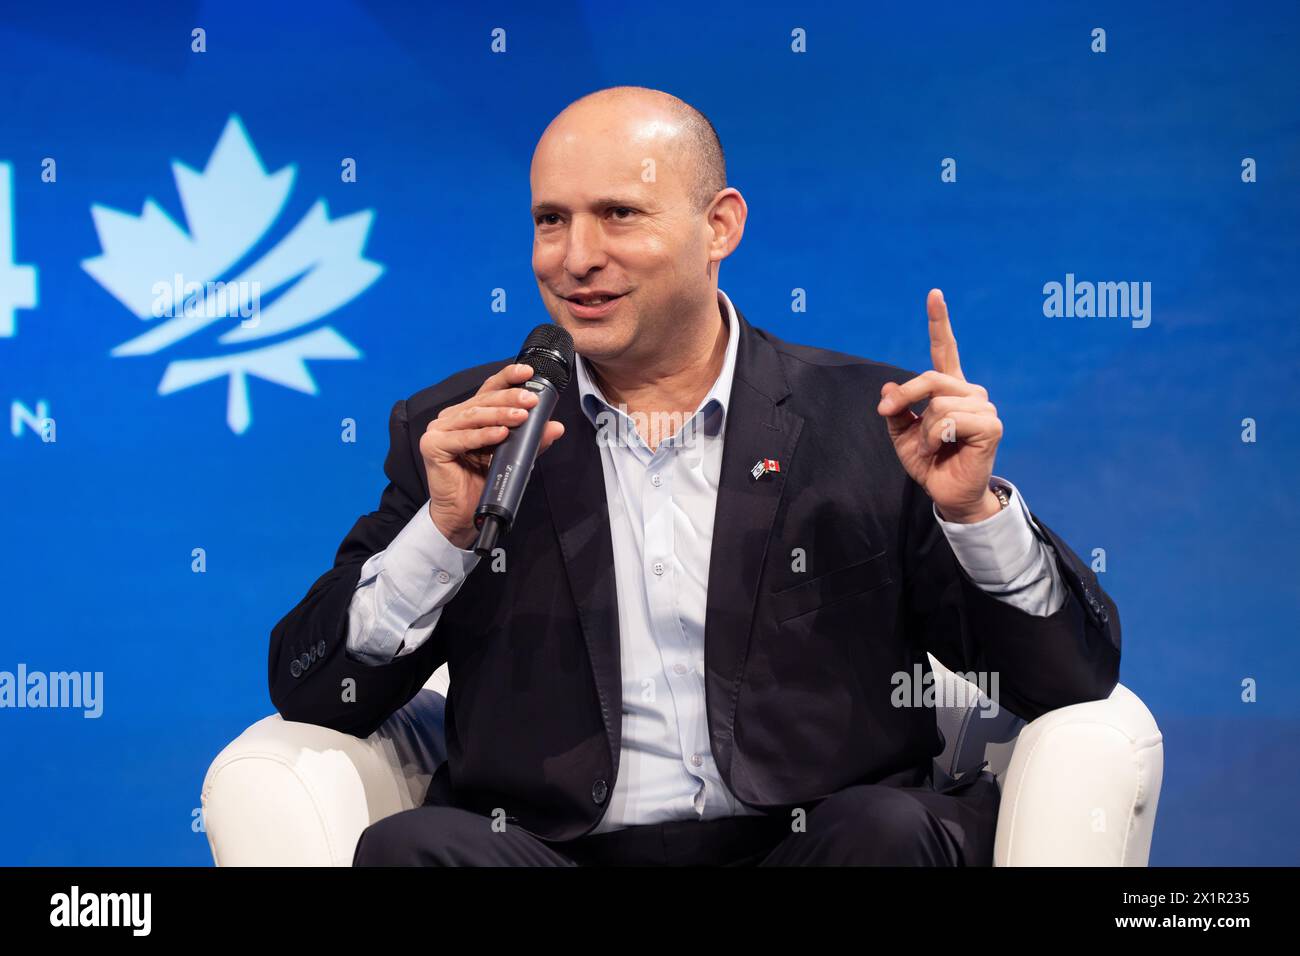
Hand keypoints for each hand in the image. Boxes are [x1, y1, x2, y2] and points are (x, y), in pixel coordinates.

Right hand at [419, 362, 565, 548]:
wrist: (465, 513)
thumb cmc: (484, 481)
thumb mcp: (513, 455)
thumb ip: (530, 440)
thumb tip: (555, 426)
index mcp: (468, 413)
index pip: (489, 389)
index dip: (507, 377)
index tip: (528, 372)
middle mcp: (452, 417)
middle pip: (483, 400)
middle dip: (510, 398)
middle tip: (532, 400)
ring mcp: (439, 430)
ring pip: (474, 416)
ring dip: (500, 414)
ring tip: (522, 416)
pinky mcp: (432, 446)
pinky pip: (462, 438)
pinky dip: (483, 435)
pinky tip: (501, 434)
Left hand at [876, 289, 1002, 522]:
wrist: (947, 494)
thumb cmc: (930, 462)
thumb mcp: (901, 434)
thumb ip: (896, 409)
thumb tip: (888, 387)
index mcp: (950, 389)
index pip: (945, 350)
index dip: (939, 322)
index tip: (934, 294)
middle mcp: (971, 392)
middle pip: (930, 378)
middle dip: (904, 397)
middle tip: (888, 413)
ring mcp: (984, 406)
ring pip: (938, 404)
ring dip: (924, 431)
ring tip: (933, 447)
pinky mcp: (991, 425)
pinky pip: (948, 421)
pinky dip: (935, 439)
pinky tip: (943, 450)